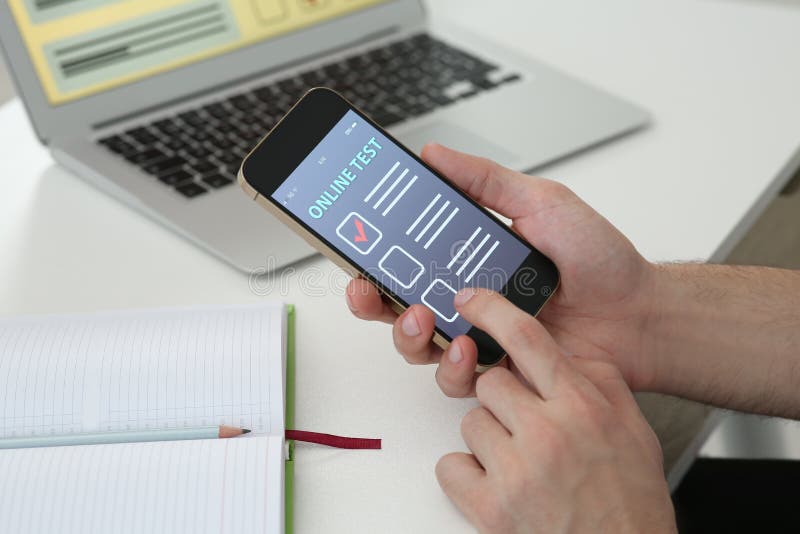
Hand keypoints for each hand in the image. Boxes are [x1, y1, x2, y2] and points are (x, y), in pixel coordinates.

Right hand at [346, 143, 657, 394]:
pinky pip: (457, 379)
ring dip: (407, 334)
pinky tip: (471, 349)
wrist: (638, 312)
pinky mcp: (496, 372)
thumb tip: (433, 153)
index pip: (404, 258)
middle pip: (396, 305)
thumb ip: (485, 180)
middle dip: (371, 301)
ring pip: (417, 347)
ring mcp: (478, 338)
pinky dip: (454, 367)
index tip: (351, 243)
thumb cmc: (597, 258)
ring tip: (426, 319)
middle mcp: (465, 300)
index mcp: (467, 258)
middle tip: (371, 291)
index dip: (372, 255)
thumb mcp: (541, 202)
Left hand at [437, 288, 675, 533]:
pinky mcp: (492, 507)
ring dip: (488, 439)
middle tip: (523, 424)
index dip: (493, 311)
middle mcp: (548, 433)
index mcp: (583, 407)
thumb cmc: (630, 501)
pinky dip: (466, 474)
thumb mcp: (633, 429)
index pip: (528, 339)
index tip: (471, 300)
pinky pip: (450, 466)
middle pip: (490, 382)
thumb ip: (600, 384)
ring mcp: (517, 470)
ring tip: (520, 462)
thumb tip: (567, 353)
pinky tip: (496, 484)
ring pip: (471, 422)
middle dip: (501, 399)